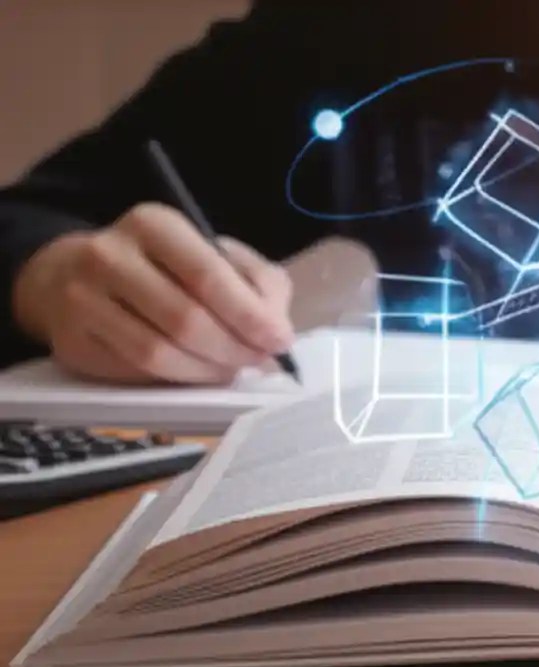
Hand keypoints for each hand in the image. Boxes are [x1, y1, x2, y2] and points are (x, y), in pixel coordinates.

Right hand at [12, 203, 293, 383]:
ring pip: (157, 353)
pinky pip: (133, 372)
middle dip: (233, 348)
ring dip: (206, 371)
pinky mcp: (71, 341)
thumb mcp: (213, 254)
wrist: (72, 275)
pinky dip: (175, 380)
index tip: (279, 340)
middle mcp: (109, 255)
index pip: (208, 275)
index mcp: (153, 225)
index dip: (249, 315)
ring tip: (231, 370)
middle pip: (185, 319)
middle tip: (258, 361)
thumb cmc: (163, 266)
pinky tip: (195, 373)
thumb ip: (256, 281)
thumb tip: (276, 329)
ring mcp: (82, 300)